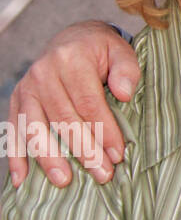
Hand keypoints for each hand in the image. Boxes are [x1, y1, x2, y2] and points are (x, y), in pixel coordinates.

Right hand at [7, 21, 137, 188]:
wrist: (72, 38)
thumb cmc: (101, 50)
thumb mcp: (120, 49)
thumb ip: (127, 69)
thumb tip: (124, 93)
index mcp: (71, 59)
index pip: (88, 102)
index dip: (104, 130)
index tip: (118, 153)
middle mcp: (43, 73)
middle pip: (64, 119)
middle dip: (84, 150)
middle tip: (102, 173)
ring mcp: (26, 87)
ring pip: (36, 128)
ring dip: (49, 158)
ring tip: (64, 181)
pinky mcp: (16, 100)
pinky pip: (14, 130)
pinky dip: (15, 156)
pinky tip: (20, 180)